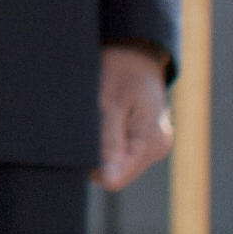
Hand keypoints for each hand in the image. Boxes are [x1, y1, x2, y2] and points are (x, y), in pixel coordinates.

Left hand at [95, 41, 172, 192]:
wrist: (135, 52)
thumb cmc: (122, 71)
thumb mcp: (111, 102)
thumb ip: (109, 142)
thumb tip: (106, 181)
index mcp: (151, 143)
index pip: (116, 178)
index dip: (92, 166)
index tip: (77, 144)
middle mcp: (155, 150)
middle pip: (114, 172)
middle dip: (93, 155)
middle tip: (82, 126)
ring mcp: (149, 146)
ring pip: (113, 162)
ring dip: (98, 146)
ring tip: (94, 118)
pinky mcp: (140, 140)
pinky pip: (116, 151)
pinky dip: (103, 139)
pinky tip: (99, 120)